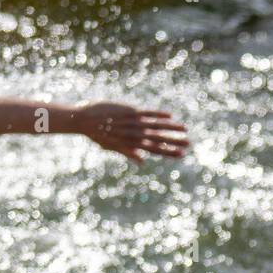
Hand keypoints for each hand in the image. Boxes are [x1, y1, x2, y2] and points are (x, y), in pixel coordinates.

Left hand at [72, 101, 188, 162]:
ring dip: (171, 127)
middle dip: (175, 141)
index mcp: (132, 144)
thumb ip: (129, 153)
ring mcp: (133, 122)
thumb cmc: (97, 135)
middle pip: (159, 139)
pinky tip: (170, 115)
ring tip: (184, 129)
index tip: (181, 154)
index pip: (155, 149)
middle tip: (188, 143)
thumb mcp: (113, 147)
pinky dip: (158, 114)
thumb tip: (142, 161)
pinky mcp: (129, 111)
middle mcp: (135, 134)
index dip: (169, 152)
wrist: (84, 120)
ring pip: (156, 126)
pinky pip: (147, 113)